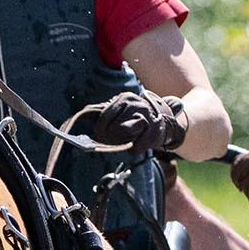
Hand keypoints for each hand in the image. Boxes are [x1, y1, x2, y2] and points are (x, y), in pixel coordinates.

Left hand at [63, 93, 186, 159]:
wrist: (165, 121)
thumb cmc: (137, 118)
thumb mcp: (121, 111)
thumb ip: (104, 113)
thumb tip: (83, 114)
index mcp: (124, 98)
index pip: (105, 115)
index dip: (99, 128)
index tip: (98, 136)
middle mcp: (135, 103)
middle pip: (114, 125)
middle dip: (109, 137)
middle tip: (107, 142)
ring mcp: (146, 115)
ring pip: (126, 131)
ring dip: (120, 141)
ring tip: (121, 144)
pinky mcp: (156, 128)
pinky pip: (141, 142)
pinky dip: (135, 148)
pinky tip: (132, 150)